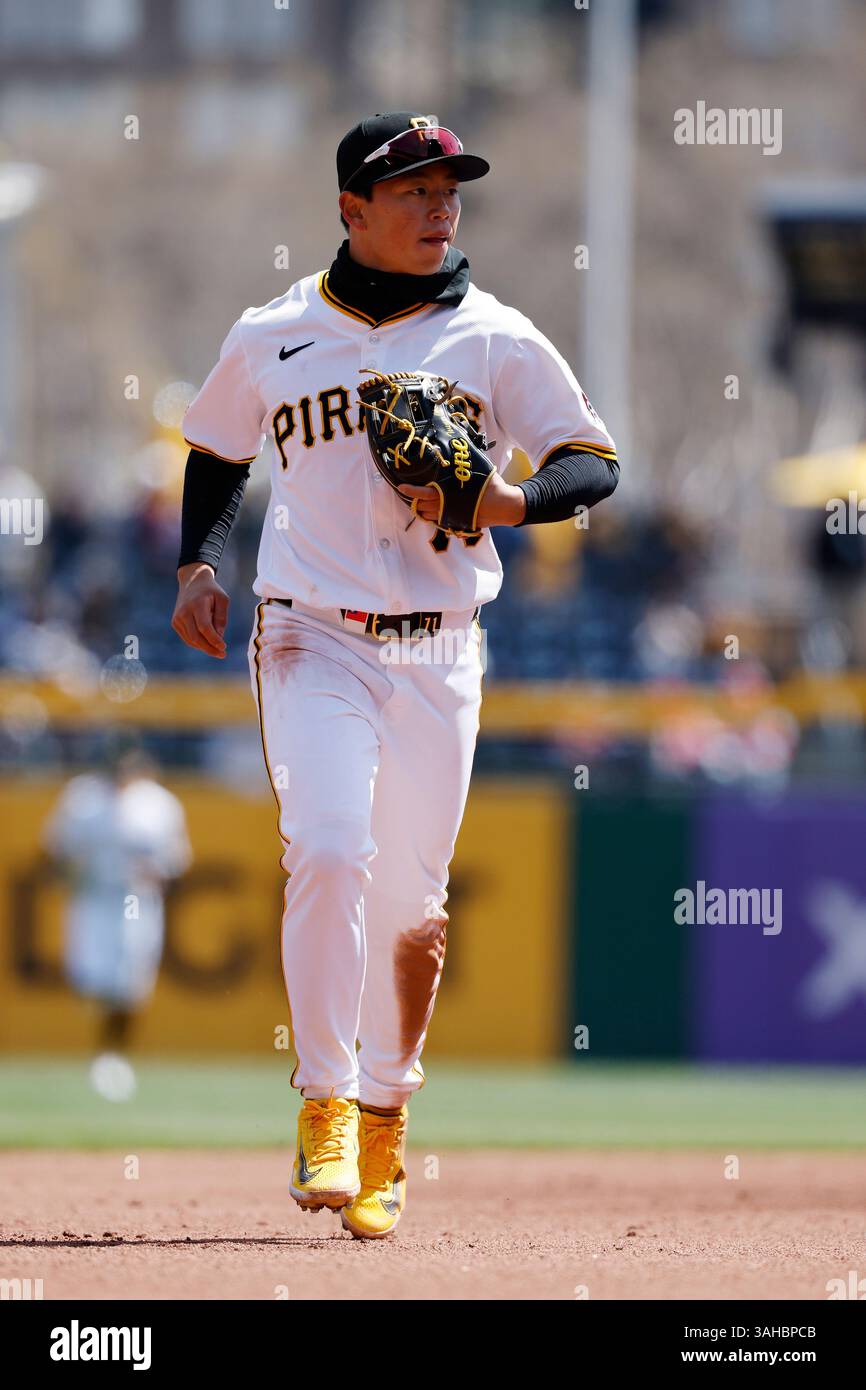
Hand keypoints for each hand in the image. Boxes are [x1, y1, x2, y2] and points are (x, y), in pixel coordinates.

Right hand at [172, 563, 229, 658]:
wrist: (192, 581)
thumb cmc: (211, 591)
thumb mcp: (222, 599)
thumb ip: (221, 618)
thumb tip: (219, 637)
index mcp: (196, 604)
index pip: (204, 627)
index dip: (214, 640)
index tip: (224, 647)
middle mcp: (184, 612)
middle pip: (196, 637)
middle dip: (210, 648)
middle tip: (222, 654)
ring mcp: (177, 618)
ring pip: (191, 640)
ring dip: (205, 648)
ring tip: (217, 650)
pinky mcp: (175, 622)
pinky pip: (187, 638)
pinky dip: (198, 643)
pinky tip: (208, 644)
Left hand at [397, 471, 525, 527]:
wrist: (504, 505)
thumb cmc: (490, 484)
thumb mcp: (477, 468)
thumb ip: (463, 462)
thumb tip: (458, 442)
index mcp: (450, 491)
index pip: (424, 493)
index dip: (411, 490)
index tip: (401, 487)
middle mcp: (448, 506)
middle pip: (422, 506)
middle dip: (414, 501)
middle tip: (409, 493)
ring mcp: (451, 516)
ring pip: (428, 515)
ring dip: (421, 509)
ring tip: (418, 501)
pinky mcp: (456, 523)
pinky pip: (438, 521)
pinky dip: (431, 516)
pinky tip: (431, 509)